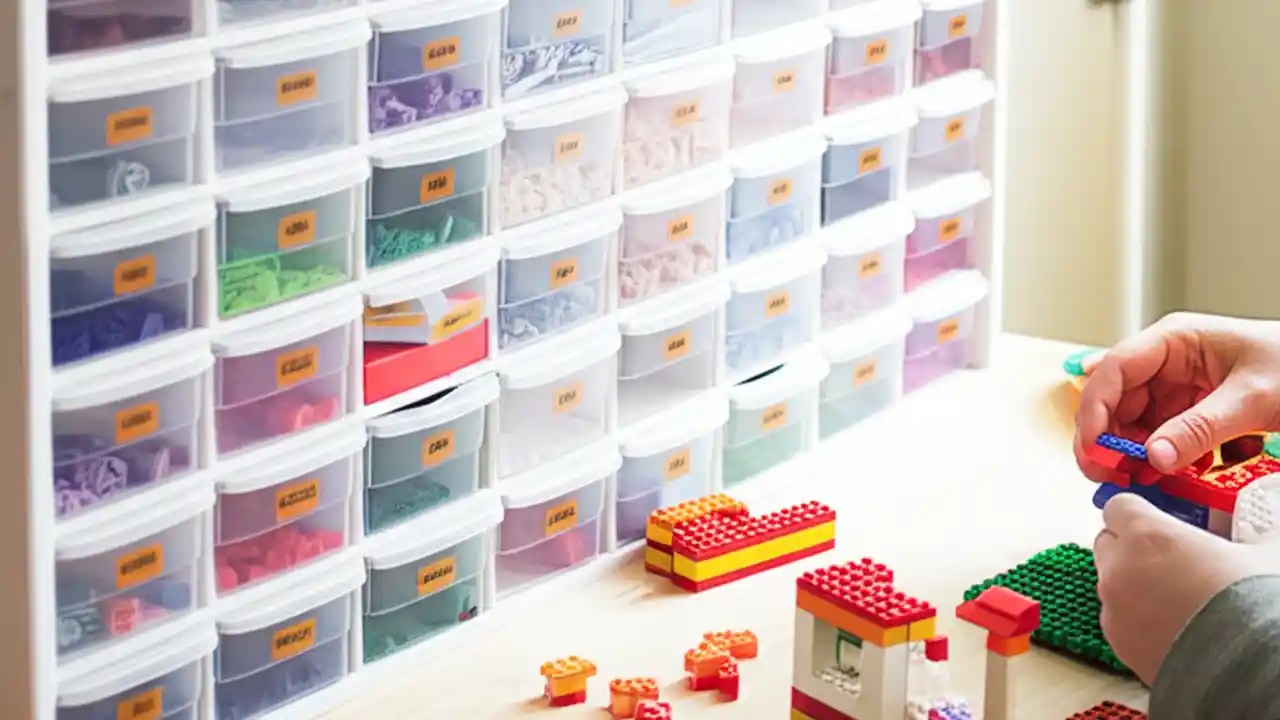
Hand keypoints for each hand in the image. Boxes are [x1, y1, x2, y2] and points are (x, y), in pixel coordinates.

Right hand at [1075, 312, 1279, 480]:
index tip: (1094, 447)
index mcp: (1175, 341)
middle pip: (1115, 401)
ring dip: (1134, 454)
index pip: (1114, 370)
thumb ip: (1201, 427)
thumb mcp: (1253, 397)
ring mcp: (1177, 390)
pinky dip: (1162, 460)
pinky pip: (1162, 439)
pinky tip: (1172, 475)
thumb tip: (1153, 457)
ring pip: (1134, 425)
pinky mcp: (1190, 414)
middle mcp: (1167, 364)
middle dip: (1108, 439)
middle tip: (1109, 475)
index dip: (1094, 408)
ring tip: (1142, 480)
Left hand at [1094, 493, 1267, 682]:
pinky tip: (1173, 631)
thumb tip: (1265, 529)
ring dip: (1132, 586)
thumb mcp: (1264, 556)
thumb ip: (1253, 535)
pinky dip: (1137, 622)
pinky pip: (1119, 622)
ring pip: (1111, 585)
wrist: (1250, 668)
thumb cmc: (1255, 602)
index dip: (1138, 513)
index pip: (1119, 506)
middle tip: (1169, 562)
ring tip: (1175, 602)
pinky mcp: (1118, 645)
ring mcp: (1114, 609)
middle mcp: (1119, 568)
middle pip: (1107, 544)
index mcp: (1147, 535)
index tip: (1156, 522)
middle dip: (1131, 548)